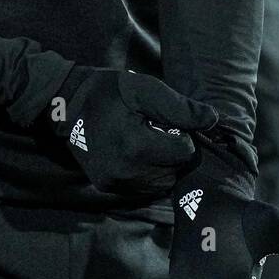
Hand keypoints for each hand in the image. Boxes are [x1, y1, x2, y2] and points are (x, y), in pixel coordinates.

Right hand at [41, 65, 211, 193]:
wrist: (66, 104)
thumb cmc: (109, 91)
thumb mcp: (145, 89)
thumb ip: (180, 107)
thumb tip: (212, 120)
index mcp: (135, 146)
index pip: (185, 153)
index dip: (181, 134)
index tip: (164, 122)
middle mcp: (124, 172)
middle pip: (175, 172)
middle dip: (174, 153)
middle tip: (157, 132)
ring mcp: (114, 183)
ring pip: (161, 184)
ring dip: (163, 166)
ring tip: (148, 143)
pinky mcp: (107, 187)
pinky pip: (143, 189)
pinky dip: (148, 174)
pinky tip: (137, 154)